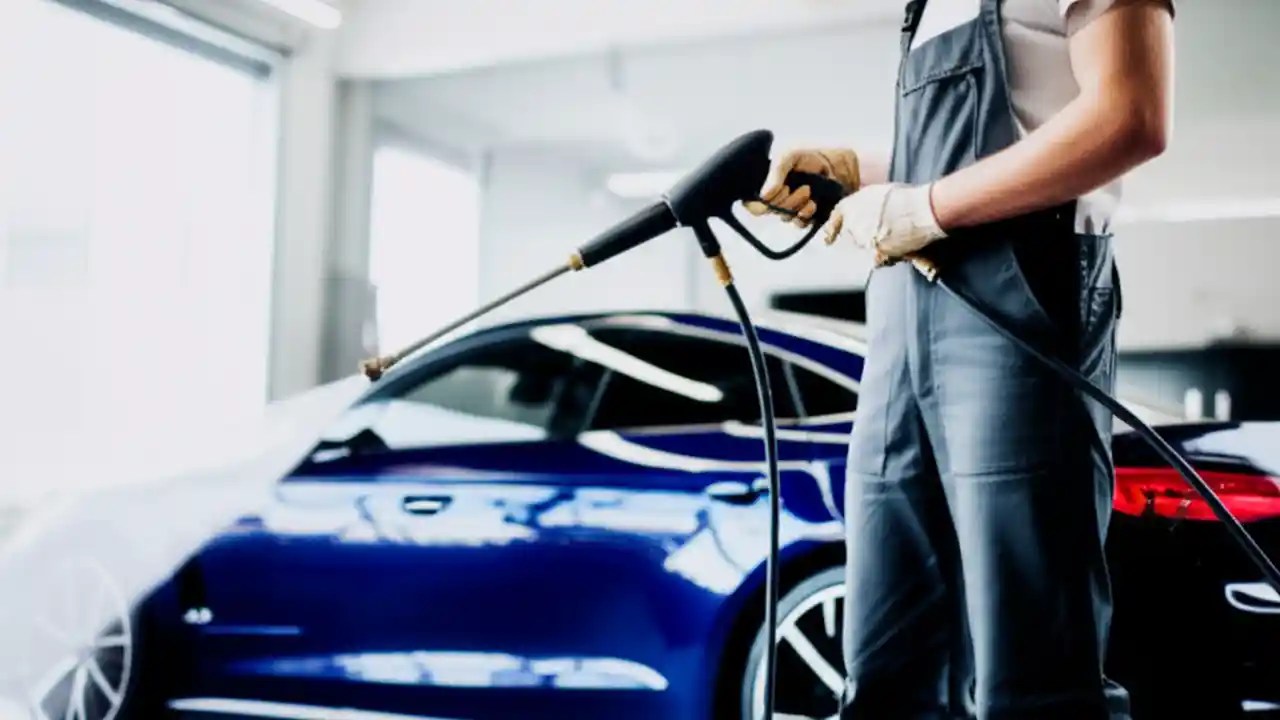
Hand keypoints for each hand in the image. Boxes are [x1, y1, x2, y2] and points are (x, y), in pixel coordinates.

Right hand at [743, 148, 860, 227]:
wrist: (836, 166)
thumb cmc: (810, 158)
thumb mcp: (789, 158)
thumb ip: (775, 174)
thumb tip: (764, 196)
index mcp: (767, 184)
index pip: (752, 203)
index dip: (760, 204)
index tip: (774, 195)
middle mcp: (776, 198)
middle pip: (771, 211)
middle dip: (787, 200)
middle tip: (803, 188)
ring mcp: (790, 208)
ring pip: (786, 218)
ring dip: (798, 206)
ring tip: (810, 191)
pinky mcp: (805, 217)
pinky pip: (800, 224)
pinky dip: (807, 215)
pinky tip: (814, 204)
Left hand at [822, 183, 945, 263]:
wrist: (922, 209)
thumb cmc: (906, 198)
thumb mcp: (878, 194)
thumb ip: (863, 205)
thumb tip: (862, 214)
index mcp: (851, 205)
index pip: (836, 218)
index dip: (831, 230)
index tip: (828, 240)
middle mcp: (852, 223)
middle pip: (853, 235)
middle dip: (865, 235)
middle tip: (885, 229)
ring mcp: (863, 239)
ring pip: (865, 247)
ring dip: (877, 246)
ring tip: (897, 235)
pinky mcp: (876, 252)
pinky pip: (876, 259)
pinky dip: (886, 257)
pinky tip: (899, 248)